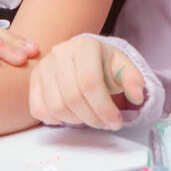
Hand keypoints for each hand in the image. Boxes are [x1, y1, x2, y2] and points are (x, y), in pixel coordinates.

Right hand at [29, 36, 144, 130]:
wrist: (82, 58)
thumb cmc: (103, 64)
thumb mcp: (122, 66)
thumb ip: (133, 79)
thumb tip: (137, 96)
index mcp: (84, 45)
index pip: (90, 82)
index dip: (104, 107)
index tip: (116, 121)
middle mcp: (59, 53)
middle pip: (72, 96)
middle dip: (93, 118)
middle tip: (106, 124)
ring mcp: (43, 67)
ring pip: (56, 106)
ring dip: (77, 121)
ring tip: (91, 119)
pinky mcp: (33, 81)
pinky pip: (40, 110)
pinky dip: (56, 120)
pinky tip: (72, 115)